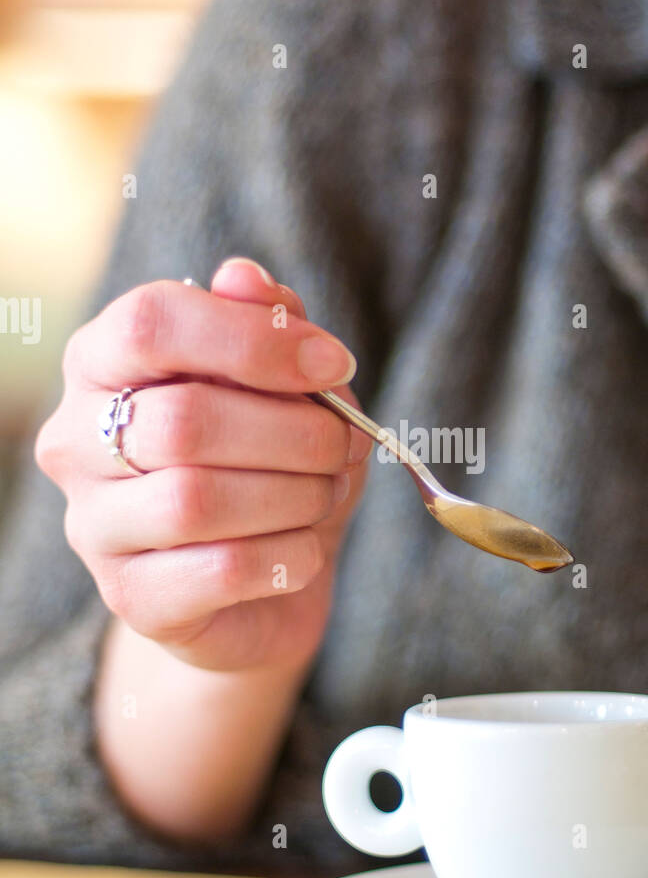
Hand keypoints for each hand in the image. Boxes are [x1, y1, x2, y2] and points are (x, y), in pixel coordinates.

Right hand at [36, 258, 371, 671]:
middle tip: (344, 446)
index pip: (151, 322)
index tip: (335, 365)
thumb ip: (268, 323)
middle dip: (294, 432)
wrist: (263, 586)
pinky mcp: (131, 598)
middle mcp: (75, 440)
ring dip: (294, 496)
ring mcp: (94, 526)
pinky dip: (287, 558)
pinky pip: (220, 571)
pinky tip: (304, 551)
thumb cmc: (269, 463)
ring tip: (325, 495)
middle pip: (184, 420)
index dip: (255, 340)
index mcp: (101, 362)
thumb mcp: (285, 383)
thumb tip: (245, 279)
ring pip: (196, 501)